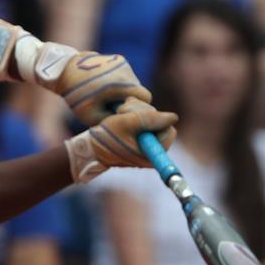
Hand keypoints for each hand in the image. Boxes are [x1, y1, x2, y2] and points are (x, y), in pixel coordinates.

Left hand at [40, 49, 151, 126]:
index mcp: (121, 83)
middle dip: (130, 100)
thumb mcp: (91, 116)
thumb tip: (128, 124)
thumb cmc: (76, 95)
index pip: (145, 98)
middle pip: (139, 90)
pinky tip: (103, 86)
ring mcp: (122, 61)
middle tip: (113, 106)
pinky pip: (126, 75)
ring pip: (133, 82)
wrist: (63, 69)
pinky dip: (119, 82)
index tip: (122, 112)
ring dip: (124, 91)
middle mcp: (125, 69)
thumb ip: (112, 121)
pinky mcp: (117, 58)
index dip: (137, 107)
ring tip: (105, 95)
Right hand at [64, 100, 178, 180]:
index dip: (154, 118)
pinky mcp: (141, 138)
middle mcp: (152, 151)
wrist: (90, 146)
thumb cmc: (106, 136)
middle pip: (161, 123)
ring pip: (153, 118)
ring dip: (137, 110)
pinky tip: (122, 114)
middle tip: (123, 112)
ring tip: (119, 114)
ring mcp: (147, 145)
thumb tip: (174, 117)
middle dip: (144, 113)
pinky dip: (135, 113)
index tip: (136, 118)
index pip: (168, 130)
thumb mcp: (127, 123)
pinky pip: (146, 120)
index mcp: (152, 154)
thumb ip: (150, 118)